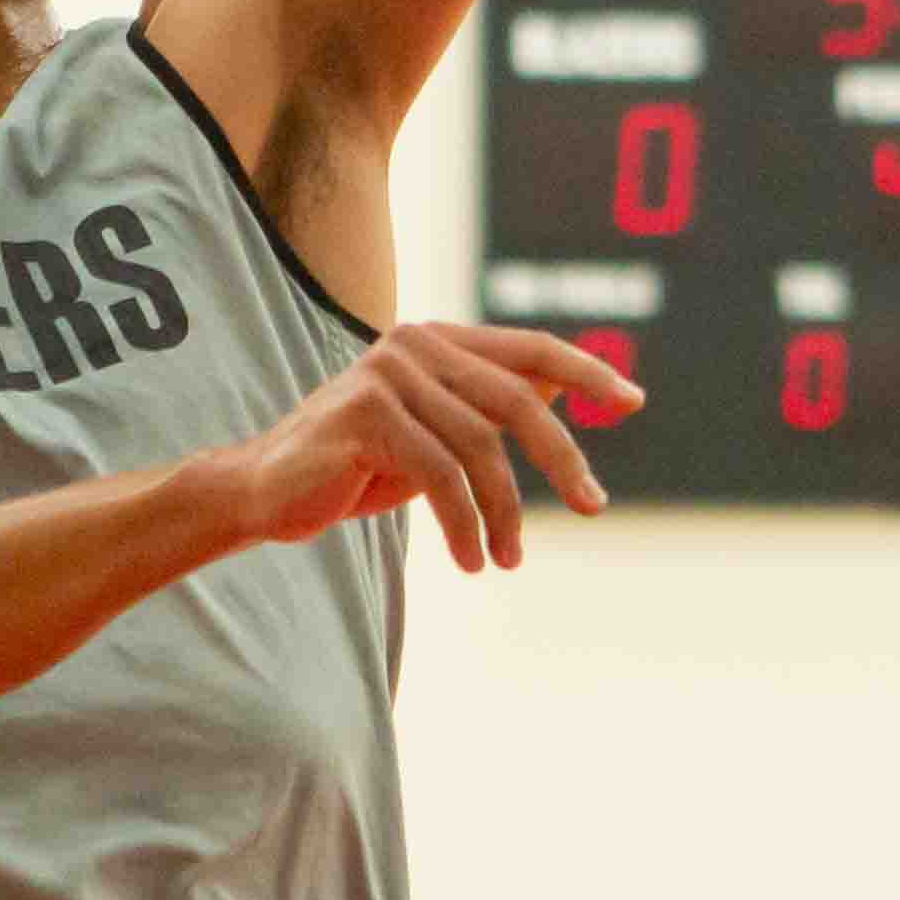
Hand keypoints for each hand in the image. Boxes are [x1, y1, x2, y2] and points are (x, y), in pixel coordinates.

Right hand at [230, 323, 644, 572]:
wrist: (267, 492)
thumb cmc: (359, 466)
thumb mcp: (436, 436)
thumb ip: (488, 410)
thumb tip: (566, 395)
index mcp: (438, 339)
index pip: (530, 348)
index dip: (586, 372)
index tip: (633, 401)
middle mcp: (415, 343)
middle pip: (515, 398)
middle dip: (562, 457)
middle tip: (596, 505)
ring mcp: (387, 373)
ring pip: (480, 447)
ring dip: (505, 513)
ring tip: (508, 559)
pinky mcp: (366, 414)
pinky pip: (440, 474)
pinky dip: (466, 524)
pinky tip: (473, 560)